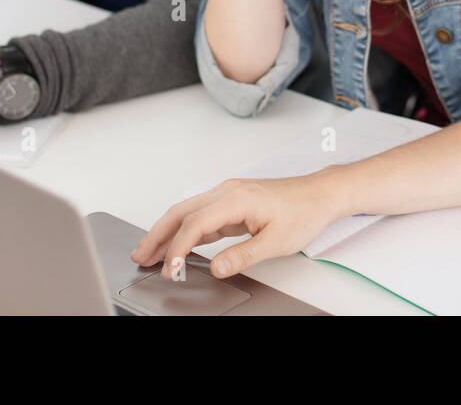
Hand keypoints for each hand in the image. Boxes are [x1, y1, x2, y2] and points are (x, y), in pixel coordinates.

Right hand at [130, 172, 346, 279]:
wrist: (320, 194)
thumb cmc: (303, 211)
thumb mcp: (276, 241)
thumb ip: (243, 255)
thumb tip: (216, 267)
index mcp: (236, 198)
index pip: (195, 223)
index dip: (178, 247)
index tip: (169, 268)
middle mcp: (227, 192)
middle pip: (181, 212)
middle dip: (157, 234)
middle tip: (140, 256)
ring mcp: (228, 195)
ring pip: (187, 212)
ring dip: (167, 231)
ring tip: (149, 253)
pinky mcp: (231, 202)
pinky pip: (200, 215)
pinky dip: (184, 230)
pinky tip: (176, 245)